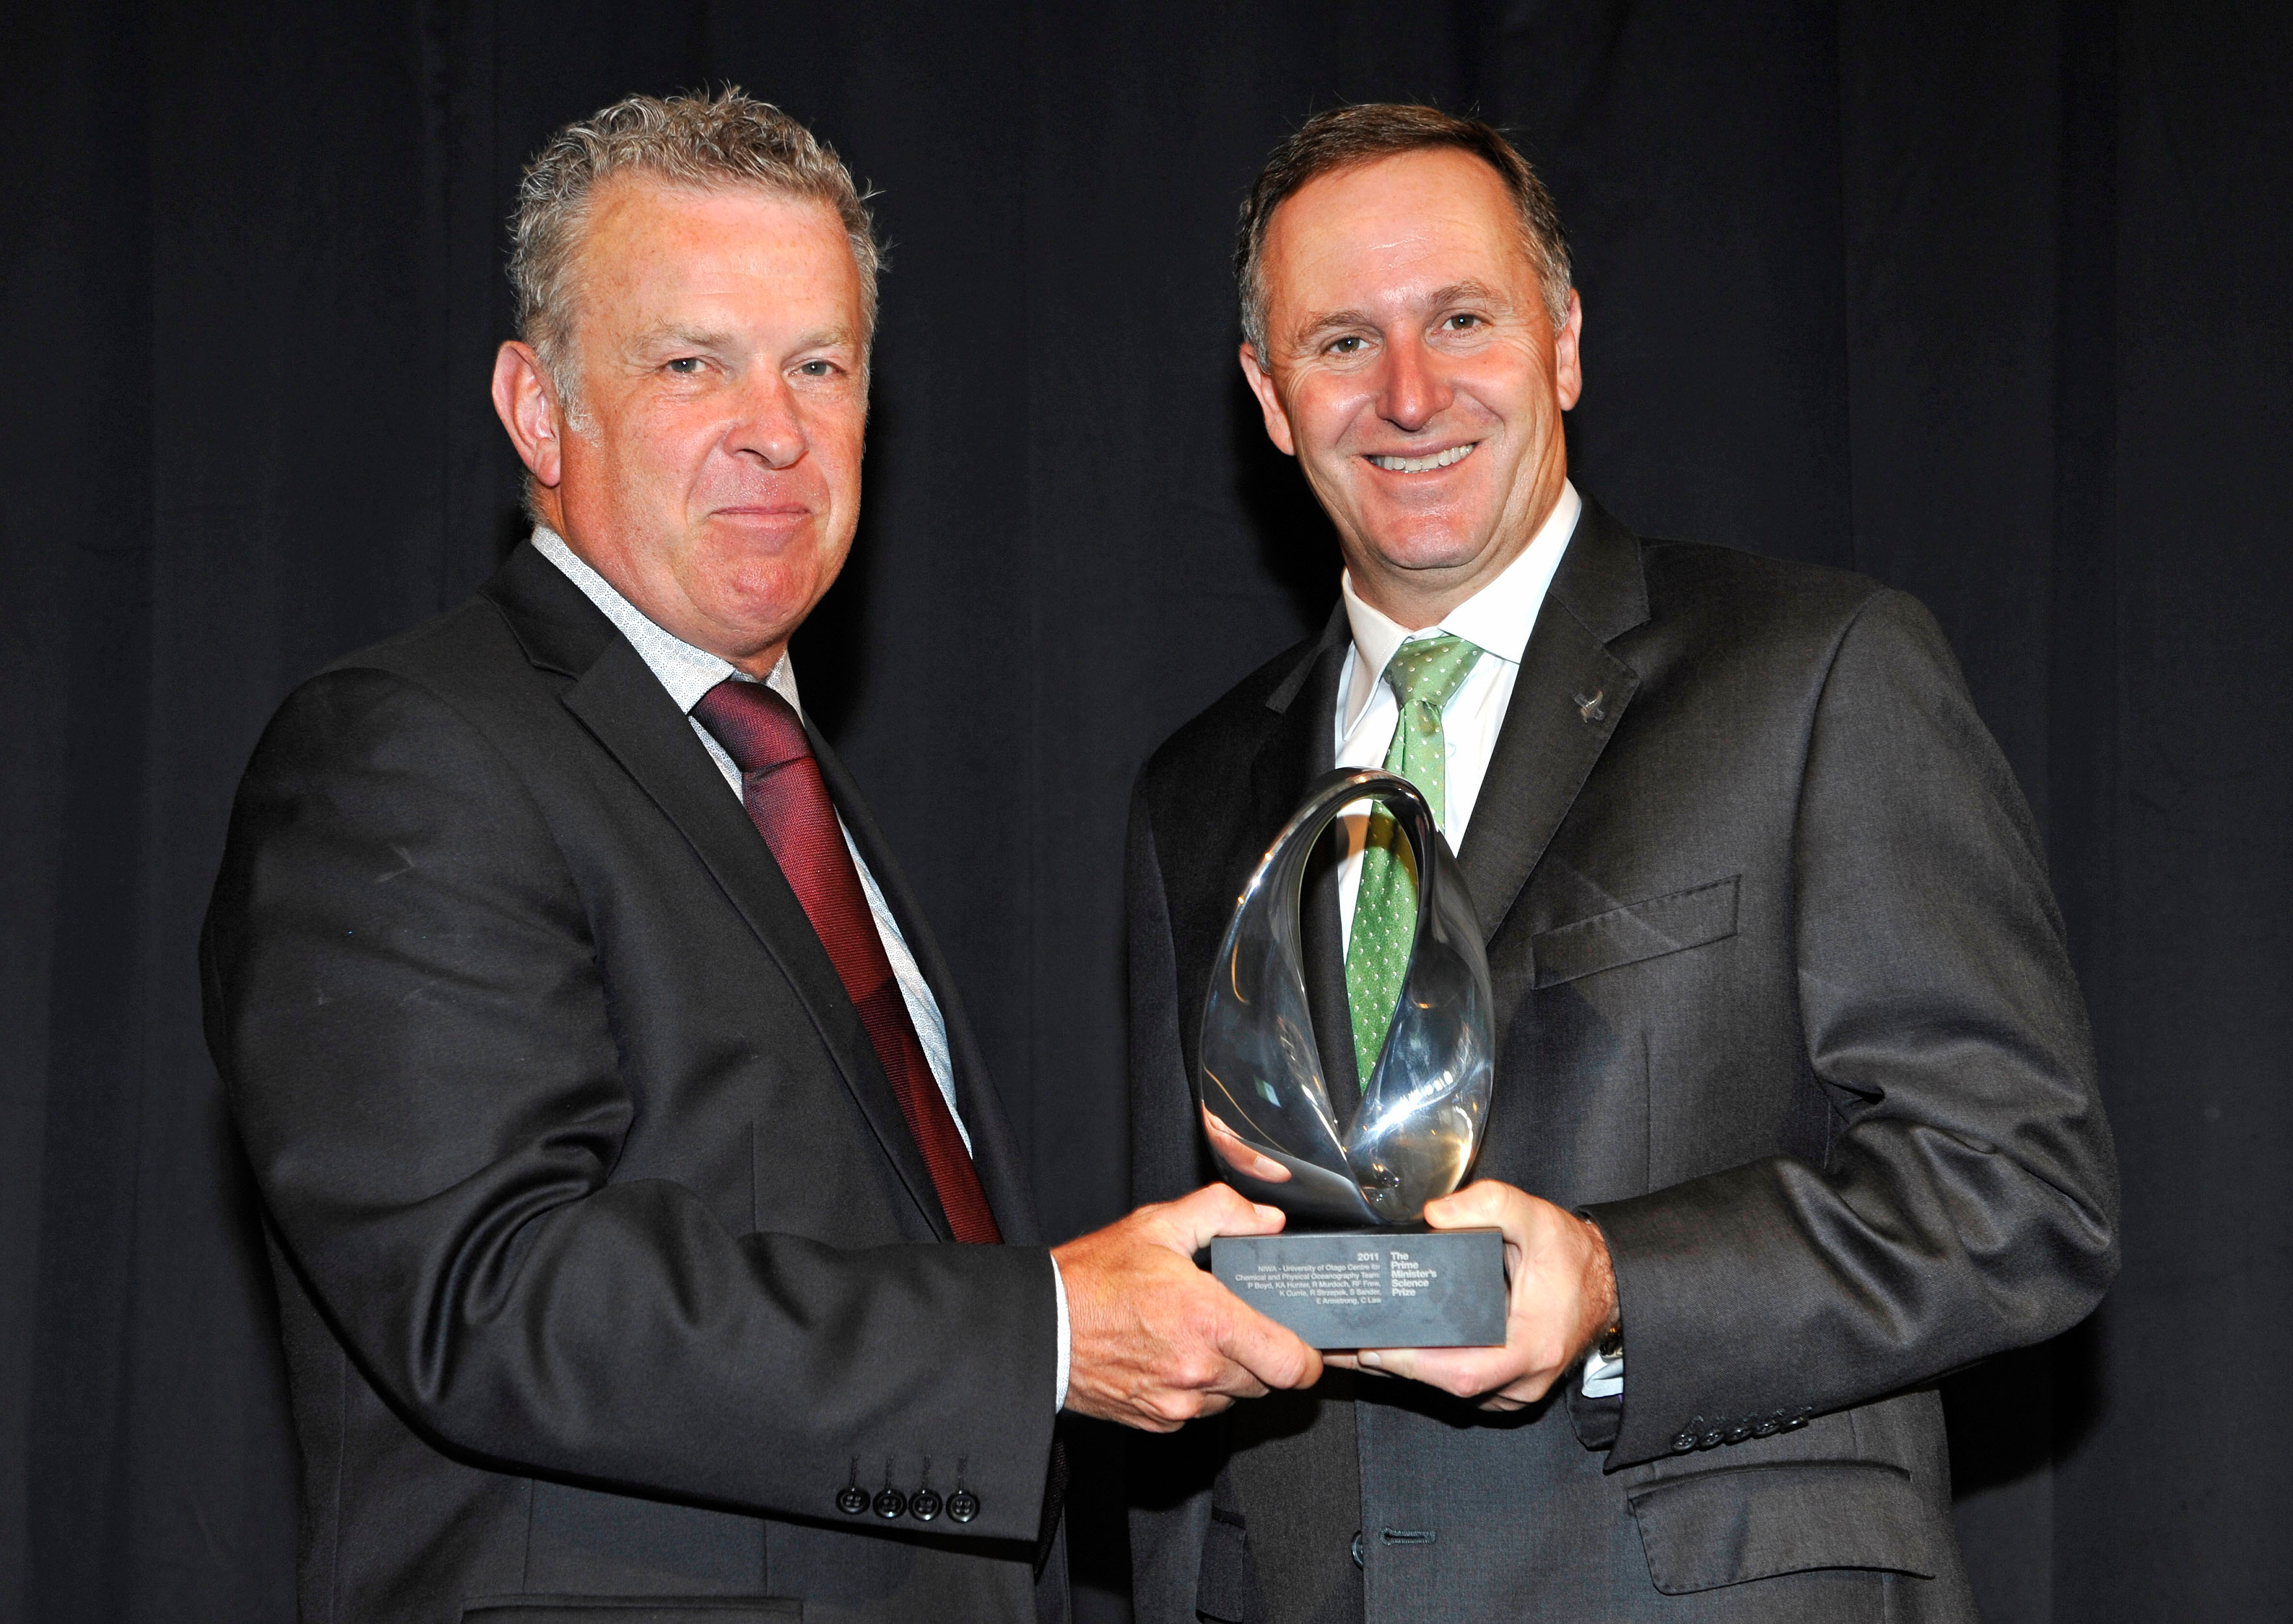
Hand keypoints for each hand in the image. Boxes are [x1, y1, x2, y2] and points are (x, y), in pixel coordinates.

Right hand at [1054, 1185, 1323, 1430]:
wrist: (1041, 1327)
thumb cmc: (1093, 1278)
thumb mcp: (1158, 1225)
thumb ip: (1222, 1212)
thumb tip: (1266, 1220)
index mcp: (1210, 1321)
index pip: (1293, 1364)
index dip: (1308, 1357)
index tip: (1304, 1345)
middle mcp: (1199, 1370)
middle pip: (1268, 1381)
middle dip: (1264, 1355)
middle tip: (1239, 1325)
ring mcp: (1178, 1403)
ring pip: (1235, 1398)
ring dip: (1231, 1374)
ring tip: (1199, 1338)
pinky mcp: (1159, 1421)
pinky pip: (1200, 1412)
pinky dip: (1198, 1390)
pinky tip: (1173, 1358)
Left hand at [1326, 1180, 1615, 1410]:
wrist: (1607, 1283)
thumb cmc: (1570, 1256)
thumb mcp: (1535, 1217)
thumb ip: (1490, 1204)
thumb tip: (1434, 1213)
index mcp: (1532, 1347)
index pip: (1462, 1371)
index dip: (1414, 1365)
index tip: (1372, 1348)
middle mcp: (1525, 1380)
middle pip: (1448, 1387)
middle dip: (1393, 1368)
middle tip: (1343, 1346)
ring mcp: (1518, 1391)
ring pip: (1453, 1393)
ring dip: (1405, 1373)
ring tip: (1353, 1349)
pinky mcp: (1509, 1388)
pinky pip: (1461, 1388)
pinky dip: (1426, 1372)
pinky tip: (1392, 1352)